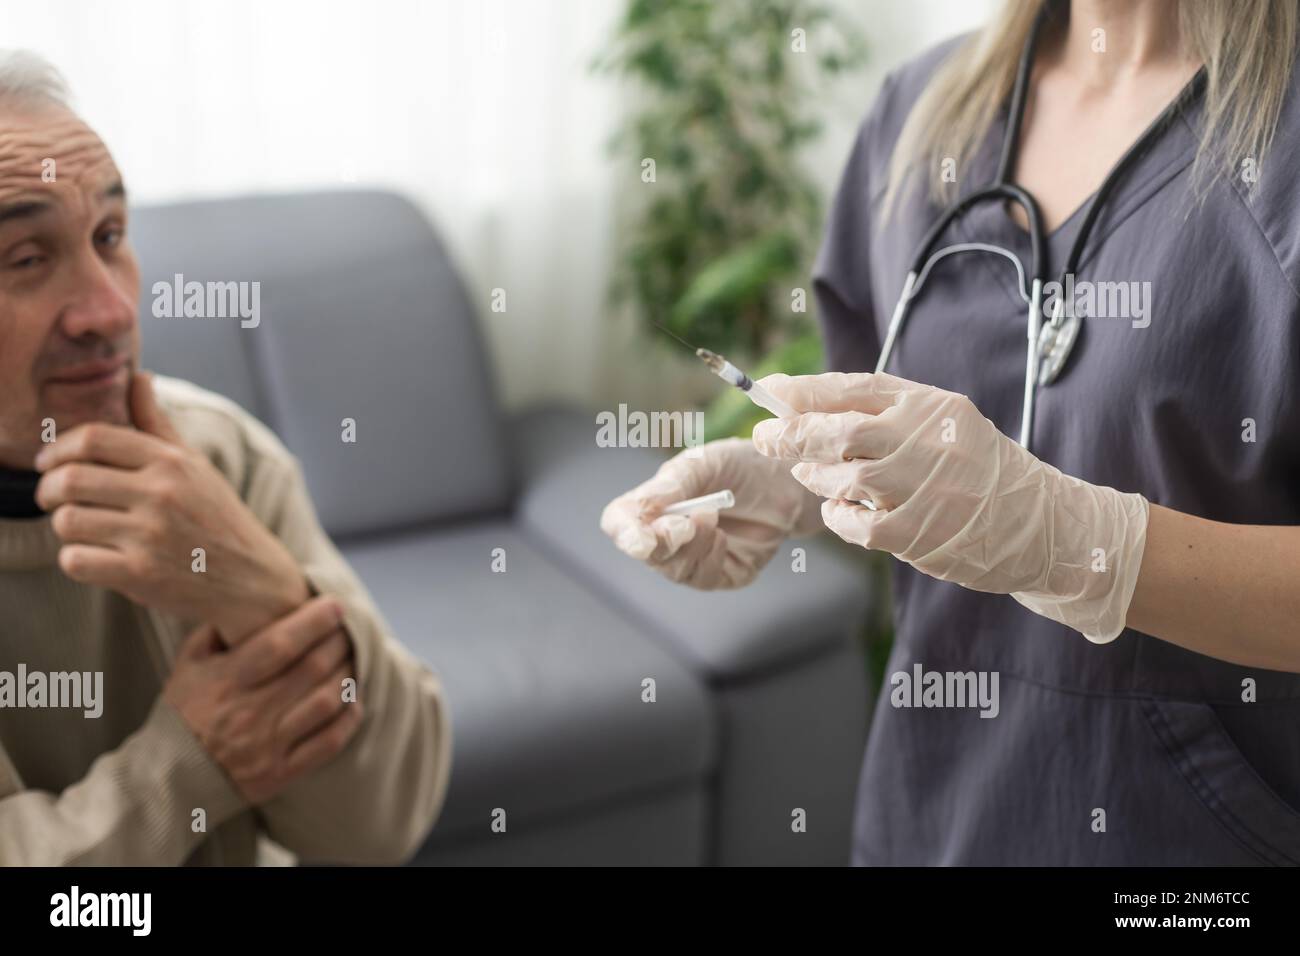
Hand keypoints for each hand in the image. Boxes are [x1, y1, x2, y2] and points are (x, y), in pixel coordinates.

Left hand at [35, 371, 308, 643]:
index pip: (93, 438)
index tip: (48, 463)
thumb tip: (138, 376)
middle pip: (70, 478)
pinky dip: (76, 559)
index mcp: (171, 462)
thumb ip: (157, 424)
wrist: (252, 579)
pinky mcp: (142, 575)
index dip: (57, 449)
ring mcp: (151, 535)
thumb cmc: (217, 517)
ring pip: (67, 521)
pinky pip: (75, 560)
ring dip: (65, 527)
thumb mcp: (194, 465)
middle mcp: (162, 494)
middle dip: (48, 489)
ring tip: (81, 528)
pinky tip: (95, 556)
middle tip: (52, 498)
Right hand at [163, 596, 362, 803]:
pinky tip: (353, 700)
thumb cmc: (184, 714)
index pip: (279, 644)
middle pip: (311, 669)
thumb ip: (216, 632)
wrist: (171, 779)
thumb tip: (251, 599)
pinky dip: (348, 718)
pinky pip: (328, 743)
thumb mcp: (188, 666)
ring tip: (353, 660)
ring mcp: (267, 745)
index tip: (334, 605)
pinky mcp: (281, 773)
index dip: (313, 622)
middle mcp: (249, 712)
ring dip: (347, 676)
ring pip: (324, 703)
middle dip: (338, 643)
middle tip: (350, 628)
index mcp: (226, 682)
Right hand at [600, 437, 823, 589]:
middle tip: (684, 525)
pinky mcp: (720, 573)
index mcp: (653, 503)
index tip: (642, 539)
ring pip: (674, 569)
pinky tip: (722, 537)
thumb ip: (672, 486)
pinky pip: (704, 578)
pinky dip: (710, 557)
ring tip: (711, 518)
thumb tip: (640, 511)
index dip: (625, 533)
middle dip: (662, 543)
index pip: (620, 524)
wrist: (789, 481)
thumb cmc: (742, 464)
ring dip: (691, 547)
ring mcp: (692, 556)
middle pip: (645, 553)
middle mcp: (667, 533)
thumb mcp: (705, 463)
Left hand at [751, 371, 1148, 642]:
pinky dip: (837, 515)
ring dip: (814, 475)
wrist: (1039, 524)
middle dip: (793, 433)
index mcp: (930, 406)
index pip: (856, 387)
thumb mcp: (943, 421)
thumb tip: (805, 403)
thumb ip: (884, 410)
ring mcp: (922, 489)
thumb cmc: (977, 468)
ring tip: (807, 474)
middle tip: (765, 436)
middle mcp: (926, 441)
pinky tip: (838, 510)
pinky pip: (855, 523)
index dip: (805, 391)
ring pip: (843, 477)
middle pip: (840, 430)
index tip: (770, 392)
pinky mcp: (918, 534)